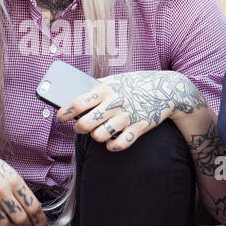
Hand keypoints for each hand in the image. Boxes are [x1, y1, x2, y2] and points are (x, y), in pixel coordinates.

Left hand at [57, 70, 203, 150]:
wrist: (166, 89)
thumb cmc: (133, 85)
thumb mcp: (114, 80)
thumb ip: (95, 88)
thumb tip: (71, 97)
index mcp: (105, 89)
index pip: (78, 102)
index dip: (65, 112)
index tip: (60, 117)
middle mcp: (115, 102)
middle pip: (86, 124)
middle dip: (79, 128)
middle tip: (80, 127)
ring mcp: (127, 116)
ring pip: (100, 136)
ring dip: (96, 136)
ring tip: (98, 132)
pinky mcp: (139, 127)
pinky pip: (118, 145)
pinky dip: (112, 146)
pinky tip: (111, 141)